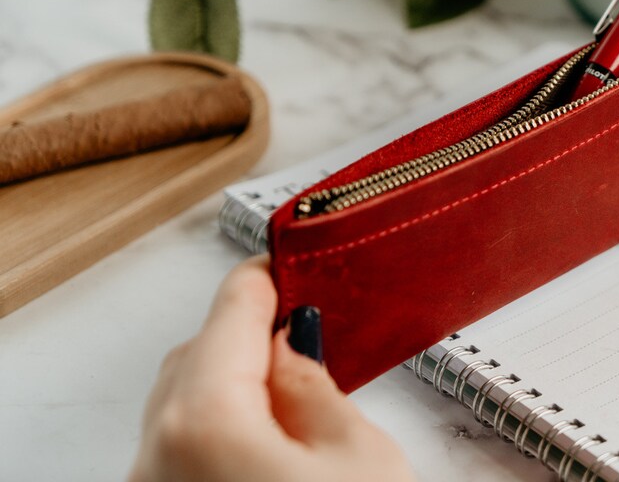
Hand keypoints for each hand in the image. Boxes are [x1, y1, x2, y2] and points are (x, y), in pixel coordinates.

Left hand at [129, 257, 414, 481]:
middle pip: (196, 357)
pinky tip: (271, 440)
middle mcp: (156, 458)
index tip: (290, 263)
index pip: (230, 314)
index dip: (267, 279)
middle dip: (249, 335)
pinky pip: (180, 451)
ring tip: (297, 392)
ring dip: (233, 386)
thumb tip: (292, 344)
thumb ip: (315, 385)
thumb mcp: (360, 457)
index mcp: (205, 424)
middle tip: (306, 326)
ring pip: (182, 408)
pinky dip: (220, 430)